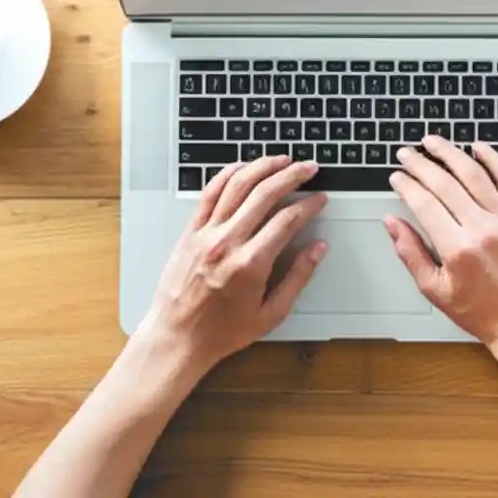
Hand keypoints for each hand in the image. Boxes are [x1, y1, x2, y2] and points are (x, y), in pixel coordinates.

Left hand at [137, 156, 327, 376]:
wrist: (177, 337)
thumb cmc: (222, 331)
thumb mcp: (271, 314)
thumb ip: (298, 278)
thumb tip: (318, 249)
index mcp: (250, 265)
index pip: (288, 220)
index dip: (309, 205)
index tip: (320, 199)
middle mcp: (227, 244)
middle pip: (265, 194)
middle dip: (292, 176)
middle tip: (309, 168)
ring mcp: (205, 234)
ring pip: (236, 186)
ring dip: (262, 167)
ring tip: (281, 160)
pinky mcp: (190, 232)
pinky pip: (209, 193)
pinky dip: (228, 174)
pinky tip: (243, 167)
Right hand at [384, 136, 497, 346]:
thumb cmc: (482, 311)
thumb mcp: (435, 290)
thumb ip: (411, 253)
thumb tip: (392, 223)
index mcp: (458, 248)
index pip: (425, 203)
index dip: (407, 185)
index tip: (397, 176)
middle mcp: (483, 228)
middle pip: (445, 183)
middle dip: (421, 164)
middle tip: (407, 153)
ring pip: (474, 174)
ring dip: (451, 153)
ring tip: (433, 142)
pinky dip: (492, 159)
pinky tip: (477, 147)